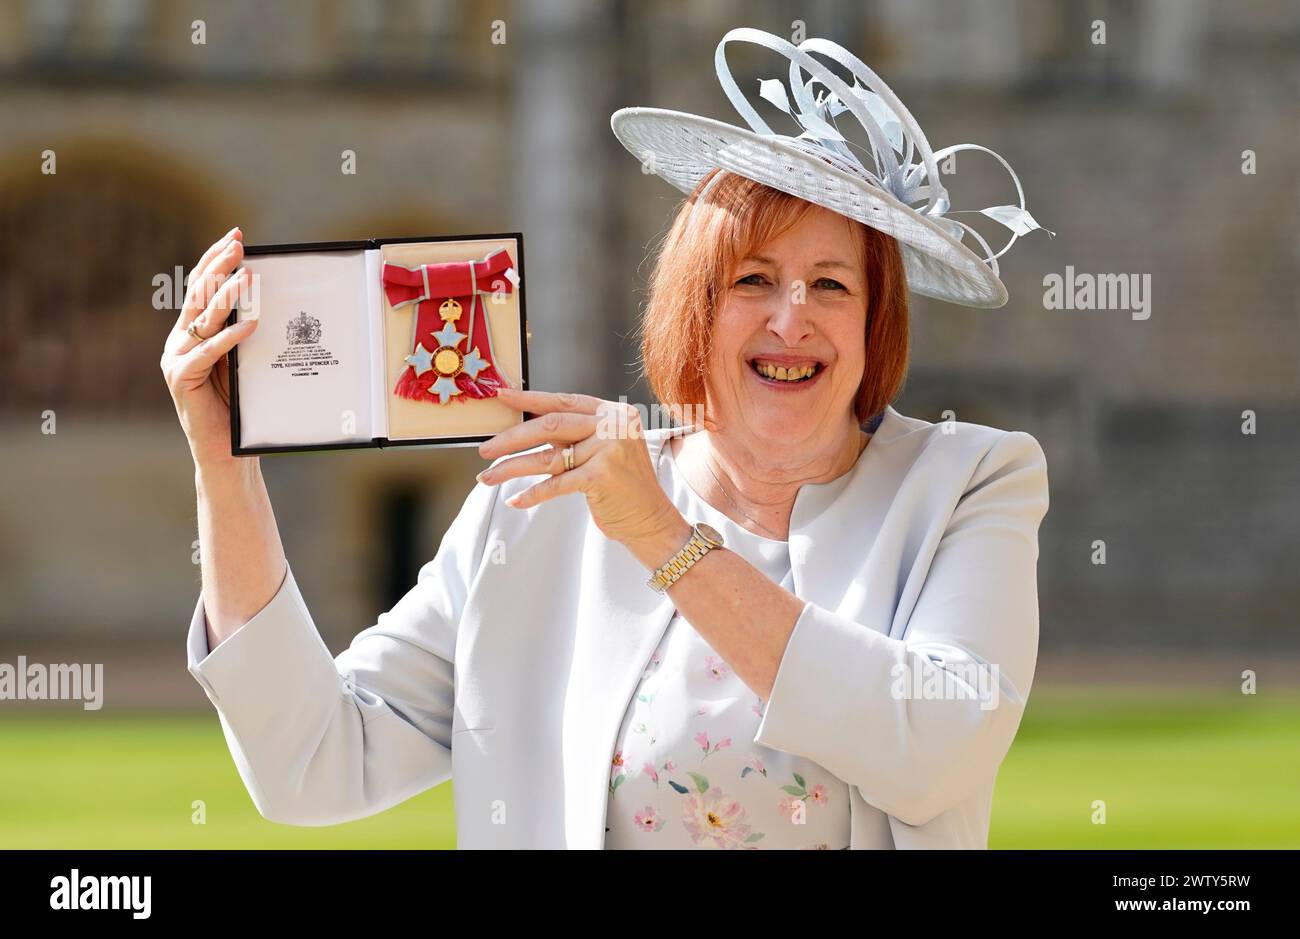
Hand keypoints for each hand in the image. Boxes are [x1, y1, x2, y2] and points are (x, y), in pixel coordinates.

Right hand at [160, 227, 257, 468]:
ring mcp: (176, 359)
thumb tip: (265, 299)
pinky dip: (231, 337)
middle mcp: (179, 341)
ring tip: (248, 277)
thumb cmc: (238, 406)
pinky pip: (209, 353)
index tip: (236, 237)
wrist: (224, 451)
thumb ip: (242, 334)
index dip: (216, 259)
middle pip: (198, 294)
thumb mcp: (242, 362)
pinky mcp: (182, 379)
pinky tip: (251, 324)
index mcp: (191, 333)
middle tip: (239, 245)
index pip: (201, 286)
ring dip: (227, 295)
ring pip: (203, 319)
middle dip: (219, 266)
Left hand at [476, 388, 688, 554]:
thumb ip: (575, 436)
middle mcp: (614, 425)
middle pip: (550, 425)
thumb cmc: (622, 488)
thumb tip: (524, 429)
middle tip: (484, 449)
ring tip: (488, 477)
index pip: (564, 401)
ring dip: (512, 468)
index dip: (529, 399)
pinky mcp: (602, 476)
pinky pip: (555, 483)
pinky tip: (515, 500)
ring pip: (548, 456)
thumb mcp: (603, 451)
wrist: (652, 521)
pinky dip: (532, 494)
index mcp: (613, 413)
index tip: (502, 396)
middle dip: (512, 437)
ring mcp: (610, 449)